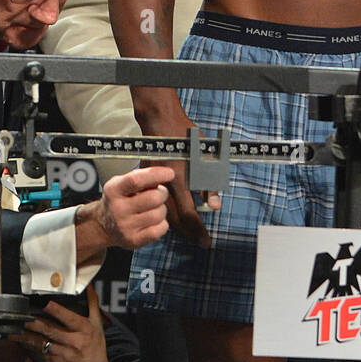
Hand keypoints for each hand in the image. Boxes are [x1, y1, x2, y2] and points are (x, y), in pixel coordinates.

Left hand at [11, 285, 108, 361]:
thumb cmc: (95, 346)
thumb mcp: (97, 324)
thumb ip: (92, 304)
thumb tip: (89, 286)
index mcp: (84, 329)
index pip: (69, 318)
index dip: (56, 310)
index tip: (45, 304)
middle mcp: (74, 342)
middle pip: (50, 329)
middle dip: (34, 322)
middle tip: (22, 315)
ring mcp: (62, 354)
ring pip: (40, 342)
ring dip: (26, 335)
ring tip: (15, 329)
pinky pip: (37, 353)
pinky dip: (27, 347)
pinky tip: (19, 341)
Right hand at [88, 162, 174, 249]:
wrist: (104, 226)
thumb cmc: (119, 200)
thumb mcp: (122, 183)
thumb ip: (141, 177)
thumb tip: (165, 174)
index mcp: (114, 190)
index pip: (136, 180)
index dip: (156, 174)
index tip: (170, 173)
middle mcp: (117, 209)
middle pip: (154, 198)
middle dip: (162, 193)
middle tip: (158, 193)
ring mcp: (125, 227)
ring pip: (159, 214)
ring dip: (161, 209)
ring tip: (152, 209)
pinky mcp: (134, 240)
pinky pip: (161, 229)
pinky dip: (162, 224)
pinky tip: (152, 221)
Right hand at [136, 107, 221, 248]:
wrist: (159, 120)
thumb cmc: (184, 134)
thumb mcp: (205, 155)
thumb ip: (210, 183)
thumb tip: (215, 206)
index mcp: (180, 179)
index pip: (189, 214)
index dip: (198, 230)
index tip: (205, 241)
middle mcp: (165, 185)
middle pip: (174, 219)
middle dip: (188, 233)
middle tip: (199, 241)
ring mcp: (152, 183)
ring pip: (163, 213)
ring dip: (177, 225)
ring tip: (190, 231)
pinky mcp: (145, 181)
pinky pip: (154, 203)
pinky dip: (165, 213)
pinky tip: (174, 215)